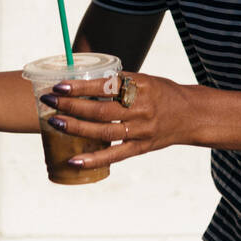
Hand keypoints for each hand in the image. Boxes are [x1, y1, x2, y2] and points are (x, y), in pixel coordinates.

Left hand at [38, 72, 190, 169]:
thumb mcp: (143, 80)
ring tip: (55, 122)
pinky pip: (115, 155)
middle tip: (49, 101)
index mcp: (141, 86)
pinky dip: (93, 159)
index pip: (106, 86)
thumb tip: (80, 81)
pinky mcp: (141, 148)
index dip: (81, 87)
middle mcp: (141, 108)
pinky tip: (74, 160)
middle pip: (101, 110)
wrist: (190, 115)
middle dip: (71, 106)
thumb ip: (117, 83)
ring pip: (104, 132)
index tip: (59, 86)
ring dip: (76, 128)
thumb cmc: (161, 93)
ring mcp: (141, 130)